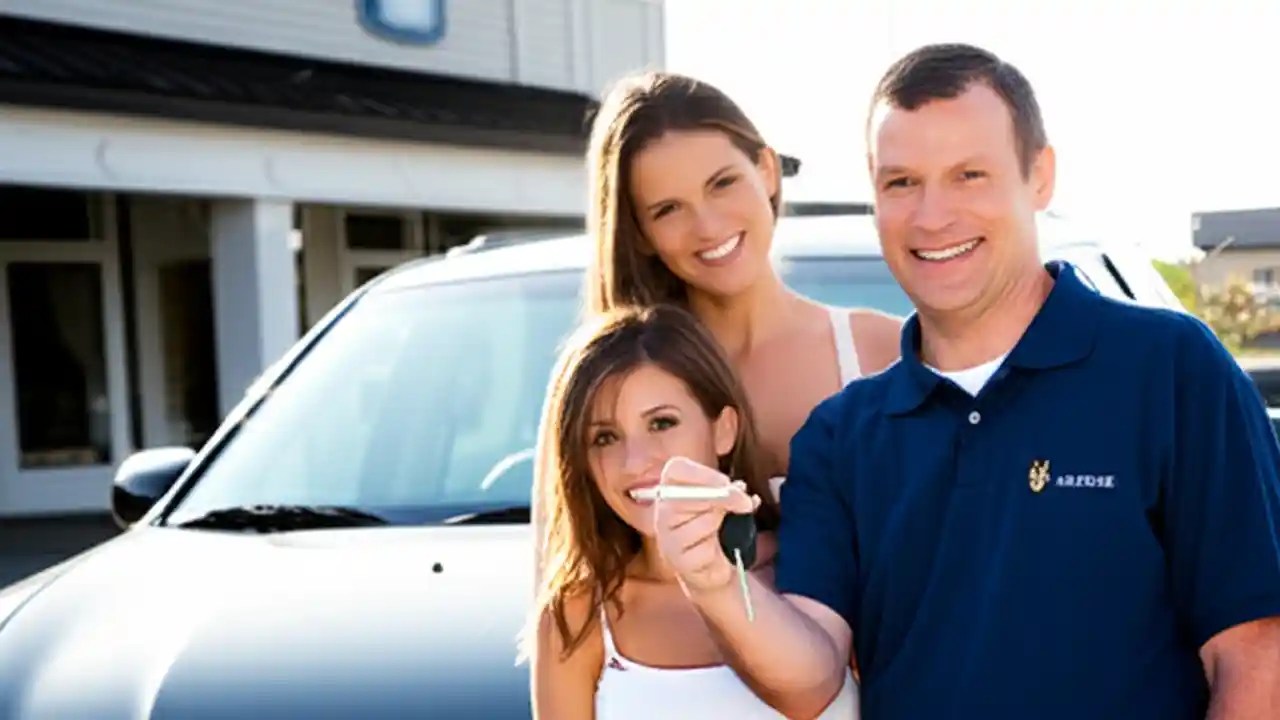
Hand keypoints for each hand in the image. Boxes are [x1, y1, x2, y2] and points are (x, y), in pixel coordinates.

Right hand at [652, 456, 759, 596]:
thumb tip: (739, 489)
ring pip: (702, 522)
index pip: (677, 470)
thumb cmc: (714, 530)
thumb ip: (729, 491)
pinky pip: (705, 549)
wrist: (709, 569)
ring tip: (721, 531)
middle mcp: (663, 511)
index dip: (705, 474)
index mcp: (672, 489)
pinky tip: (715, 551)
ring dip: (721, 524)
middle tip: (745, 503)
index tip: (728, 483)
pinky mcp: (677, 561)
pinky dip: (718, 550)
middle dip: (723, 498)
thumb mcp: (723, 502)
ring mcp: (667, 537)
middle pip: (689, 494)